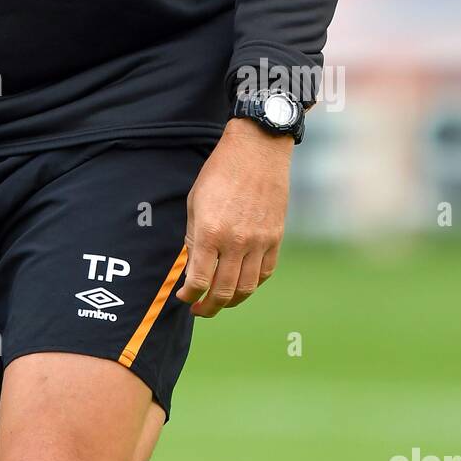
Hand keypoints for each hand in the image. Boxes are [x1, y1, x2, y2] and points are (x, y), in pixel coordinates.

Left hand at [175, 117, 291, 316]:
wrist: (257, 151)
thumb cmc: (220, 172)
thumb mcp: (195, 202)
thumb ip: (194, 237)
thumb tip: (193, 266)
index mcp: (211, 232)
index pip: (199, 280)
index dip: (190, 295)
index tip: (184, 297)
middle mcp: (237, 242)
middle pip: (223, 291)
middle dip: (208, 306)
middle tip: (199, 309)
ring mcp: (260, 242)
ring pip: (247, 288)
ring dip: (231, 301)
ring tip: (219, 302)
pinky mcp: (276, 238)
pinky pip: (265, 272)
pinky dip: (253, 284)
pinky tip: (241, 284)